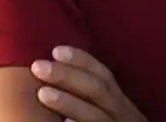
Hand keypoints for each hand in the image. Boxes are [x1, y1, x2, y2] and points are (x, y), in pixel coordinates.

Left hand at [31, 45, 147, 121]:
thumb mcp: (110, 117)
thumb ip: (93, 102)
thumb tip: (58, 76)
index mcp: (123, 107)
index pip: (105, 77)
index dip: (82, 60)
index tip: (55, 50)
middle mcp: (127, 118)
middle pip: (99, 91)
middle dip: (68, 76)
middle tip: (37, 66)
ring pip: (97, 117)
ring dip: (70, 103)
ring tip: (43, 93)